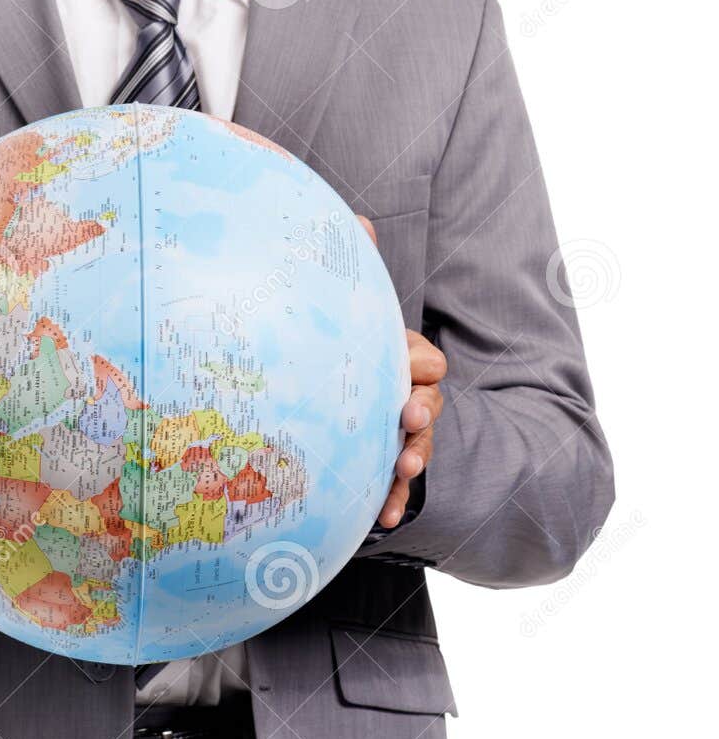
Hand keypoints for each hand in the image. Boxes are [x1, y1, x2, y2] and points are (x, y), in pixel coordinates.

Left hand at [356, 215, 445, 527]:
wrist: (308, 392)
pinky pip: (391, 488)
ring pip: (416, 446)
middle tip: (407, 418)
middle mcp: (402, 393)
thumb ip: (352, 267)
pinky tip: (381, 519)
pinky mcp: (378, 467)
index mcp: (396, 356)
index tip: (410, 371)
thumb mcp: (343, 307)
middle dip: (424, 411)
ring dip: (413, 458)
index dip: (420, 364)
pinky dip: (390, 502)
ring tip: (401, 470)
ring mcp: (394, 432)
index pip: (425, 359)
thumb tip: (358, 219)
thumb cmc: (335, 341)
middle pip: (429, 404)